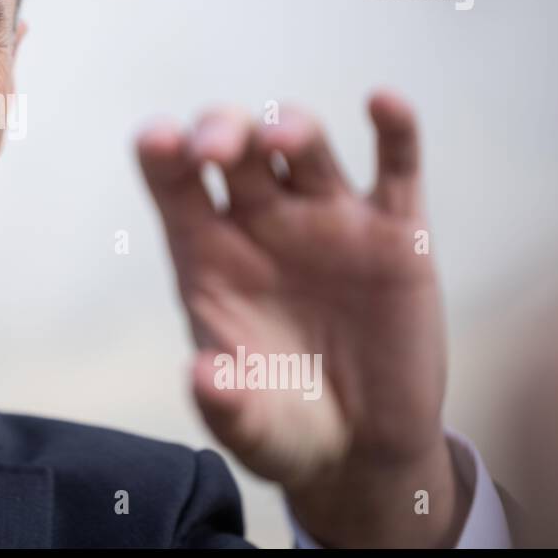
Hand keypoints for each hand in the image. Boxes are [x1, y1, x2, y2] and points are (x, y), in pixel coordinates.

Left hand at [136, 90, 465, 546]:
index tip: (161, 141)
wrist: (365, 453)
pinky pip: (397, 168)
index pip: (173, 181)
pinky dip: (395, 130)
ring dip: (291, 126)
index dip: (162, 150)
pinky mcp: (397, 235)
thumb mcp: (248, 428)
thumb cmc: (284, 426)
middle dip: (222, 132)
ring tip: (282, 137)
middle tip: (216, 153)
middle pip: (235, 145)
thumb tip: (203, 378)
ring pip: (304, 145)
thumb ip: (223, 405)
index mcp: (208, 254)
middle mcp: (262, 223)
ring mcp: (329, 221)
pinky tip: (383, 103)